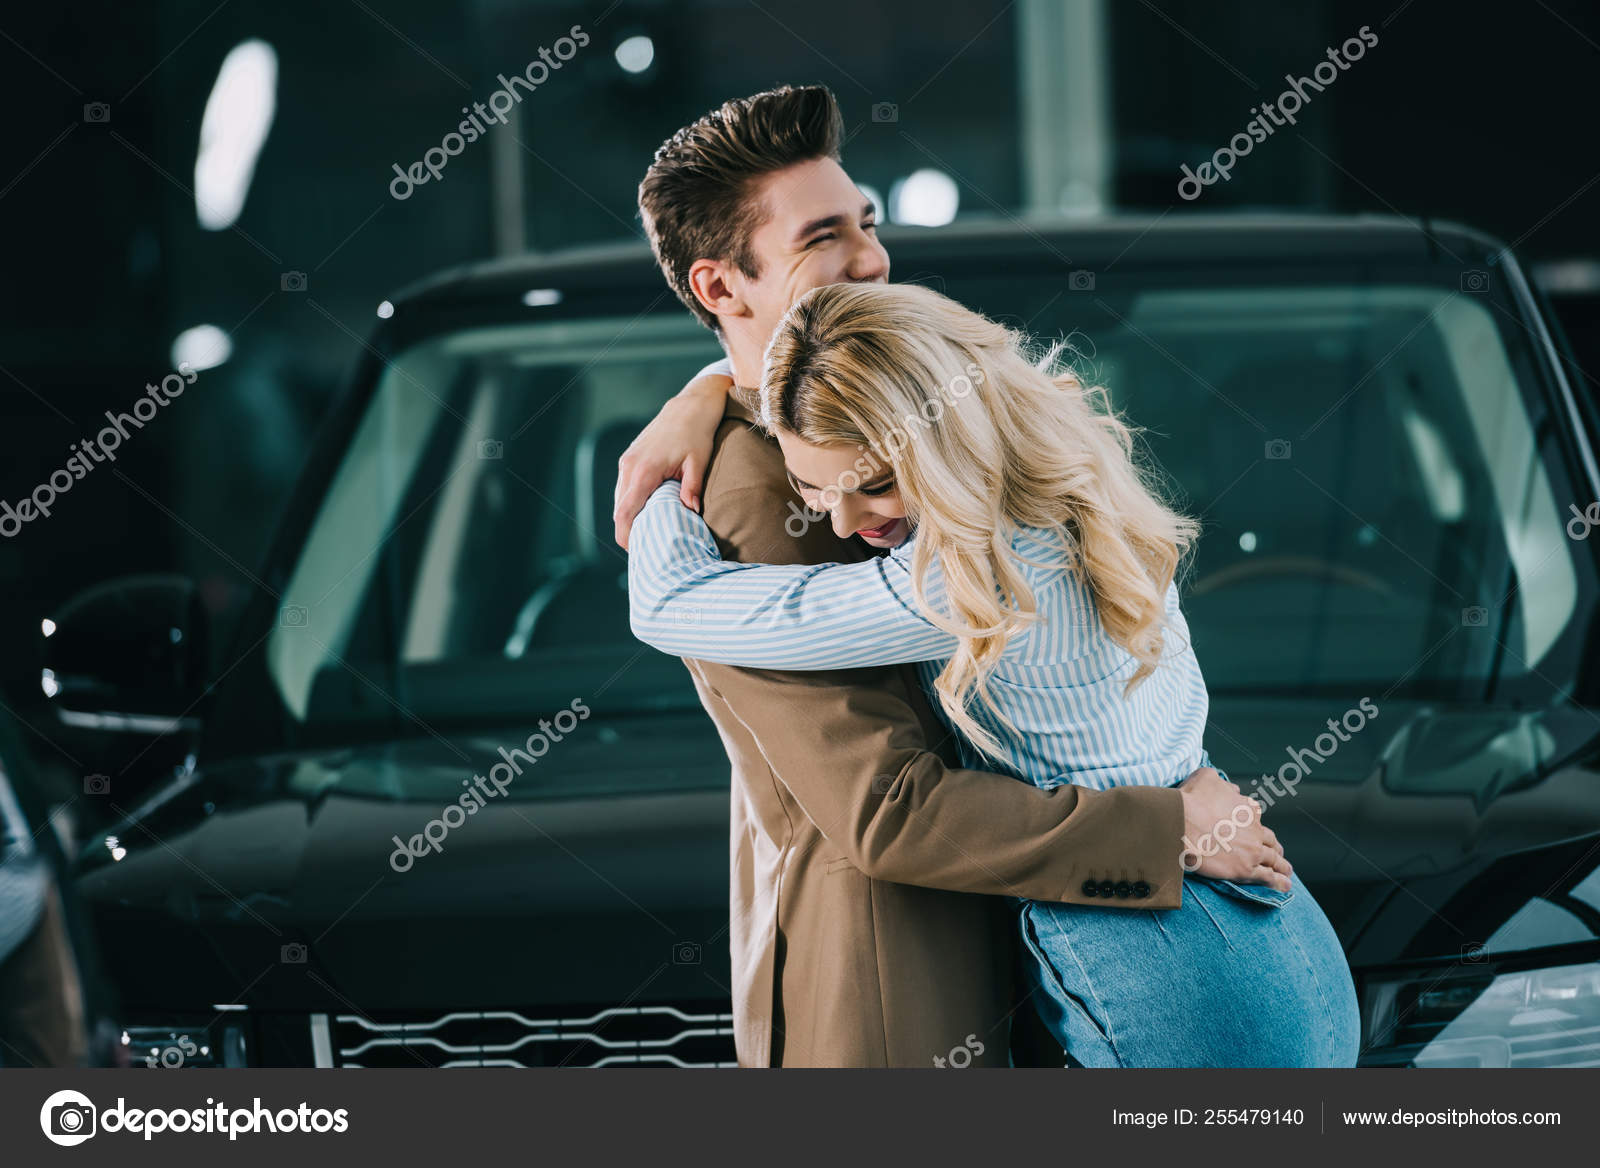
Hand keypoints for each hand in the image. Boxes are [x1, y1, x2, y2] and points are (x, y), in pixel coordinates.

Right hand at [612, 373, 732, 548]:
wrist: (689, 406)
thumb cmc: (697, 433)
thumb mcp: (699, 461)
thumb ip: (692, 487)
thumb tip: (691, 512)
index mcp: (644, 470)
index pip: (626, 511)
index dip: (626, 535)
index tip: (635, 551)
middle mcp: (629, 467)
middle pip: (619, 510)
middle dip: (628, 531)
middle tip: (646, 549)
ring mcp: (627, 462)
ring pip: (620, 500)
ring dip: (629, 518)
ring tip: (647, 535)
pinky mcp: (629, 459)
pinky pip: (624, 488)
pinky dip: (630, 504)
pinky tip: (646, 513)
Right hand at [1177, 766, 1291, 891]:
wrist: (1180, 823)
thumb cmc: (1190, 799)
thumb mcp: (1207, 778)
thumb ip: (1224, 785)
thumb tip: (1233, 791)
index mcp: (1247, 808)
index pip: (1256, 817)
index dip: (1255, 824)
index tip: (1253, 830)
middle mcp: (1255, 829)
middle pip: (1269, 839)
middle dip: (1274, 846)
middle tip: (1276, 852)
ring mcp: (1253, 850)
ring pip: (1274, 859)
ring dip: (1282, 865)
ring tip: (1286, 871)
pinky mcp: (1245, 869)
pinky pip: (1268, 877)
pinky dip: (1279, 882)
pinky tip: (1285, 885)